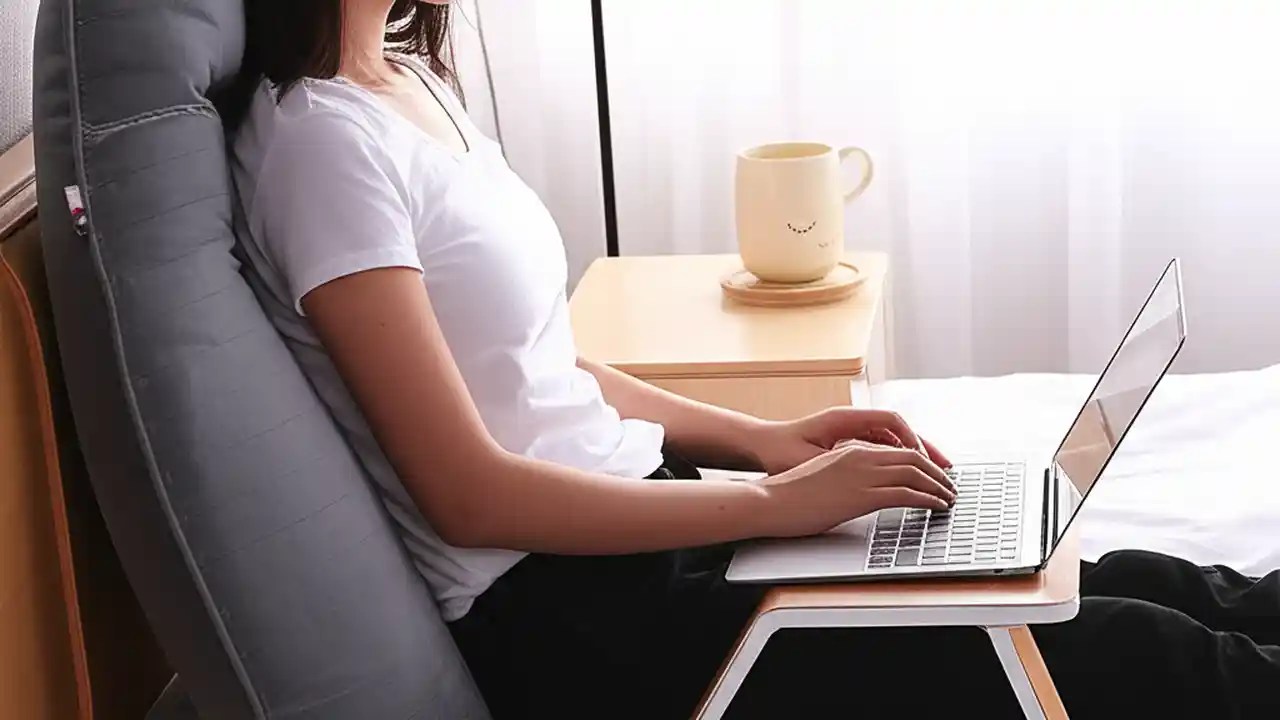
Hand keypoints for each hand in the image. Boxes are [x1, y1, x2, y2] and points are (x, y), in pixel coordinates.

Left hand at [751, 407, 951, 474]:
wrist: (760, 445)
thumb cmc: (778, 450)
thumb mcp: (806, 459)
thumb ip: (836, 461)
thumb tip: (863, 465)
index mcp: (844, 419)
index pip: (891, 421)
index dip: (911, 438)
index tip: (923, 459)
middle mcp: (852, 421)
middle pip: (900, 430)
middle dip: (925, 448)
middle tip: (946, 469)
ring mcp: (852, 431)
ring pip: (894, 440)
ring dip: (916, 455)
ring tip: (936, 475)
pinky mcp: (850, 443)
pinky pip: (883, 448)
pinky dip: (900, 460)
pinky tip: (911, 477)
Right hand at [753, 442, 956, 537]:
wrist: (770, 502)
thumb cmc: (788, 496)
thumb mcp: (821, 479)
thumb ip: (844, 478)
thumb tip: (858, 492)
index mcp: (849, 450)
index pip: (895, 450)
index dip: (920, 461)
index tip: (932, 474)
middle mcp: (860, 456)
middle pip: (911, 458)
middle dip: (935, 472)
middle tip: (949, 485)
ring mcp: (862, 474)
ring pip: (915, 473)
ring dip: (938, 486)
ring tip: (949, 497)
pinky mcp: (863, 495)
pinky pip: (908, 493)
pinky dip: (929, 499)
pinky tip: (938, 506)